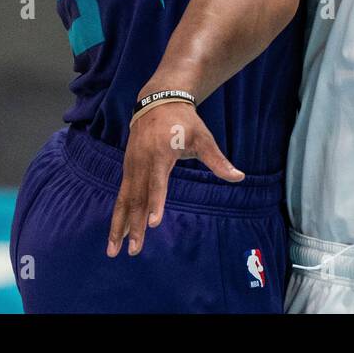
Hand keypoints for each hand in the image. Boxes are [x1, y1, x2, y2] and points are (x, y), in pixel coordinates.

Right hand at [106, 94, 242, 256]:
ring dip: (119, 225)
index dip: (156, 204)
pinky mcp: (127, 168)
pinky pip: (122, 194)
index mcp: (160, 155)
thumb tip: (239, 177)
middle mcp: (142, 162)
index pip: (158, 184)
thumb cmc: (184, 122)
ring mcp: (131, 165)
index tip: (153, 224)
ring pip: (124, 200)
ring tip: (114, 249)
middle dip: (134, 226)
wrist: (158, 101)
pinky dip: (118, 214)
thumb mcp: (204, 138)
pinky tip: (118, 231)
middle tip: (133, 250)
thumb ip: (218, 161)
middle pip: (137, 198)